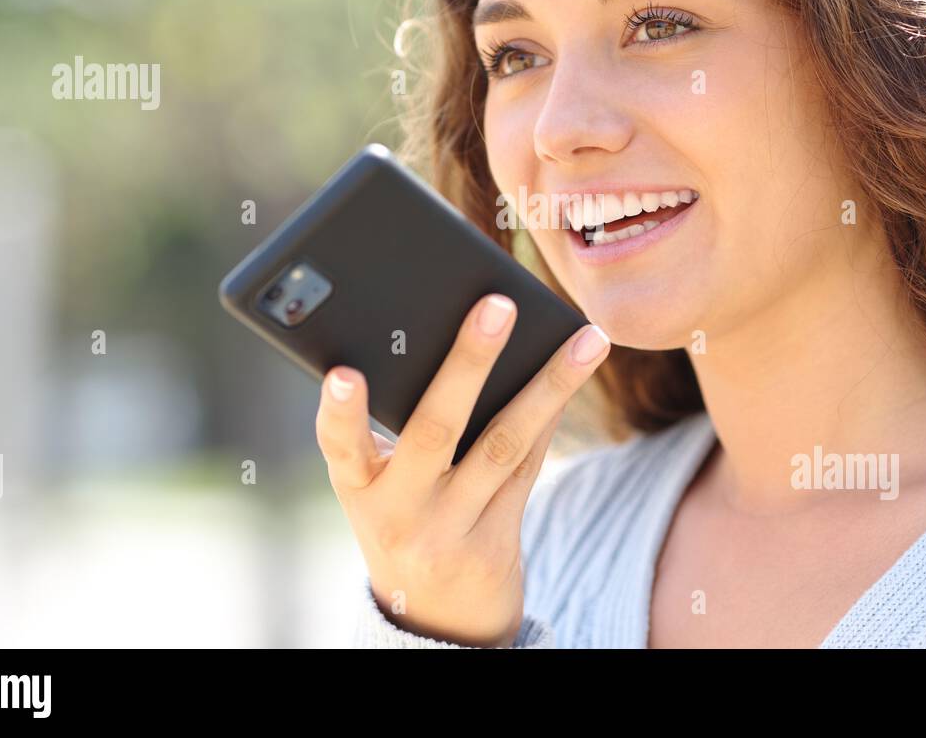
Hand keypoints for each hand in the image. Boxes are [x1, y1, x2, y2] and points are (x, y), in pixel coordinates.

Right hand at [316, 293, 610, 646]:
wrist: (433, 620)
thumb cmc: (401, 518)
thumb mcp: (378, 488)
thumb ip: (396, 431)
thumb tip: (458, 338)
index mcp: (357, 489)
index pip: (338, 447)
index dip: (340, 412)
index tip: (345, 373)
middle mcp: (399, 512)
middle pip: (436, 429)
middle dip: (468, 362)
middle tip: (497, 305)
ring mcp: (449, 531)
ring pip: (504, 443)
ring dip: (550, 384)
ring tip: (587, 340)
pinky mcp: (496, 542)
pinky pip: (529, 464)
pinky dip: (552, 412)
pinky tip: (575, 371)